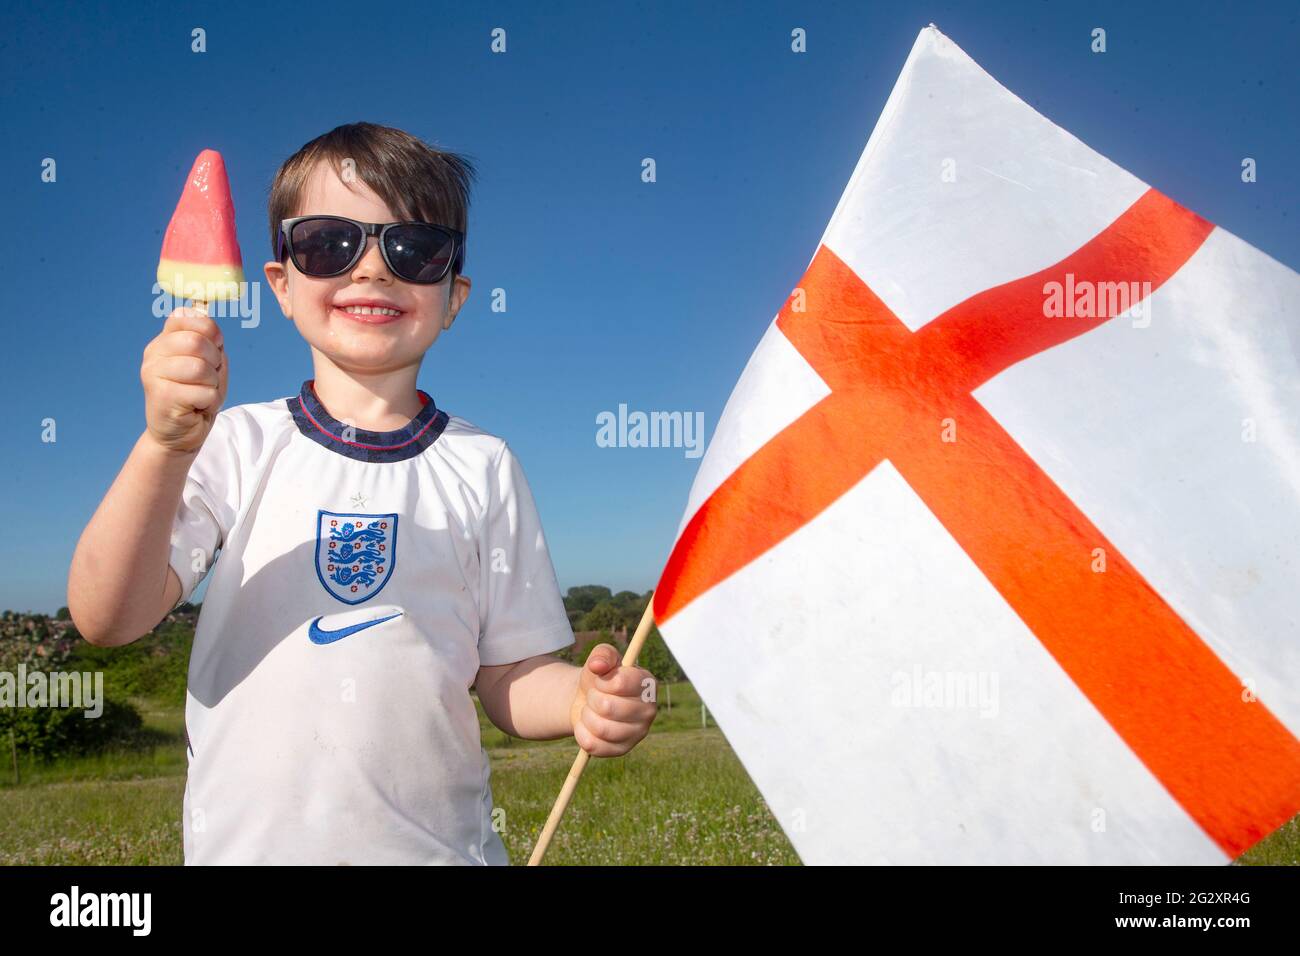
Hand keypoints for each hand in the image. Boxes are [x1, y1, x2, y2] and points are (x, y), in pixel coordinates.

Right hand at [141, 307, 227, 454]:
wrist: (181, 434)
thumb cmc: (197, 395)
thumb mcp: (208, 362)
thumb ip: (207, 339)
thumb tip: (202, 314)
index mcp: (164, 341)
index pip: (186, 317)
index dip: (210, 331)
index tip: (214, 347)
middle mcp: (153, 354)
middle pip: (196, 341)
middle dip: (214, 361)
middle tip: (208, 377)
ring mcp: (153, 374)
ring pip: (200, 368)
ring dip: (212, 384)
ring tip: (201, 393)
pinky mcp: (161, 396)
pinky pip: (203, 392)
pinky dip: (210, 401)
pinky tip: (197, 406)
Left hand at [569, 644, 657, 756]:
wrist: (588, 699)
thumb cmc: (600, 677)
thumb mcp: (601, 658)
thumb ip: (602, 654)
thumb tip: (597, 665)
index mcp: (648, 684)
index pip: (619, 683)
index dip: (602, 681)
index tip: (601, 680)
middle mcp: (649, 710)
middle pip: (607, 707)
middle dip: (592, 698)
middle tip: (594, 696)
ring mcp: (638, 733)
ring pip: (600, 728)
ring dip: (586, 715)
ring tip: (591, 709)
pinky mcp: (622, 750)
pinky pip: (593, 745)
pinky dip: (582, 732)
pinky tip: (588, 725)